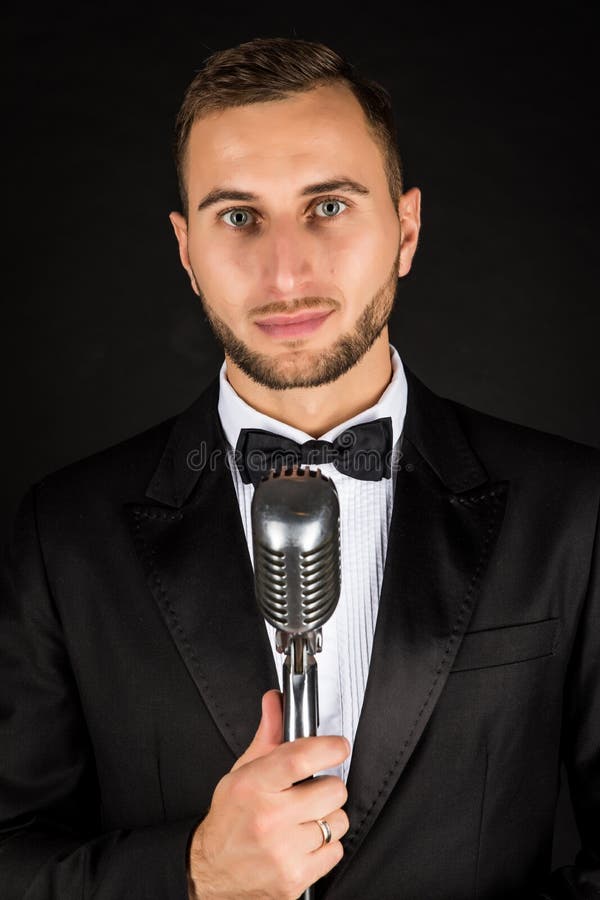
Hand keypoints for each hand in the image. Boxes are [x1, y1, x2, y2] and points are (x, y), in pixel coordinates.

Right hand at [187, 689, 350, 898]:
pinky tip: (304, 842)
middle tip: (311, 790)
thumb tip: (276, 702)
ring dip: (327, 818)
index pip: (300, 758)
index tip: (339, 746)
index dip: (328, 747)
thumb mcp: (242, 773)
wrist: (211, 871)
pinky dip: (326, 846)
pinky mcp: (296, 878)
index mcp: (253, 786)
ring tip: (304, 819)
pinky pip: (336, 850)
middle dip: (327, 787)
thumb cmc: (230, 819)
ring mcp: (283, 851)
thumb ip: (268, 736)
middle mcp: (269, 818)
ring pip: (338, 821)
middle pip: (332, 790)